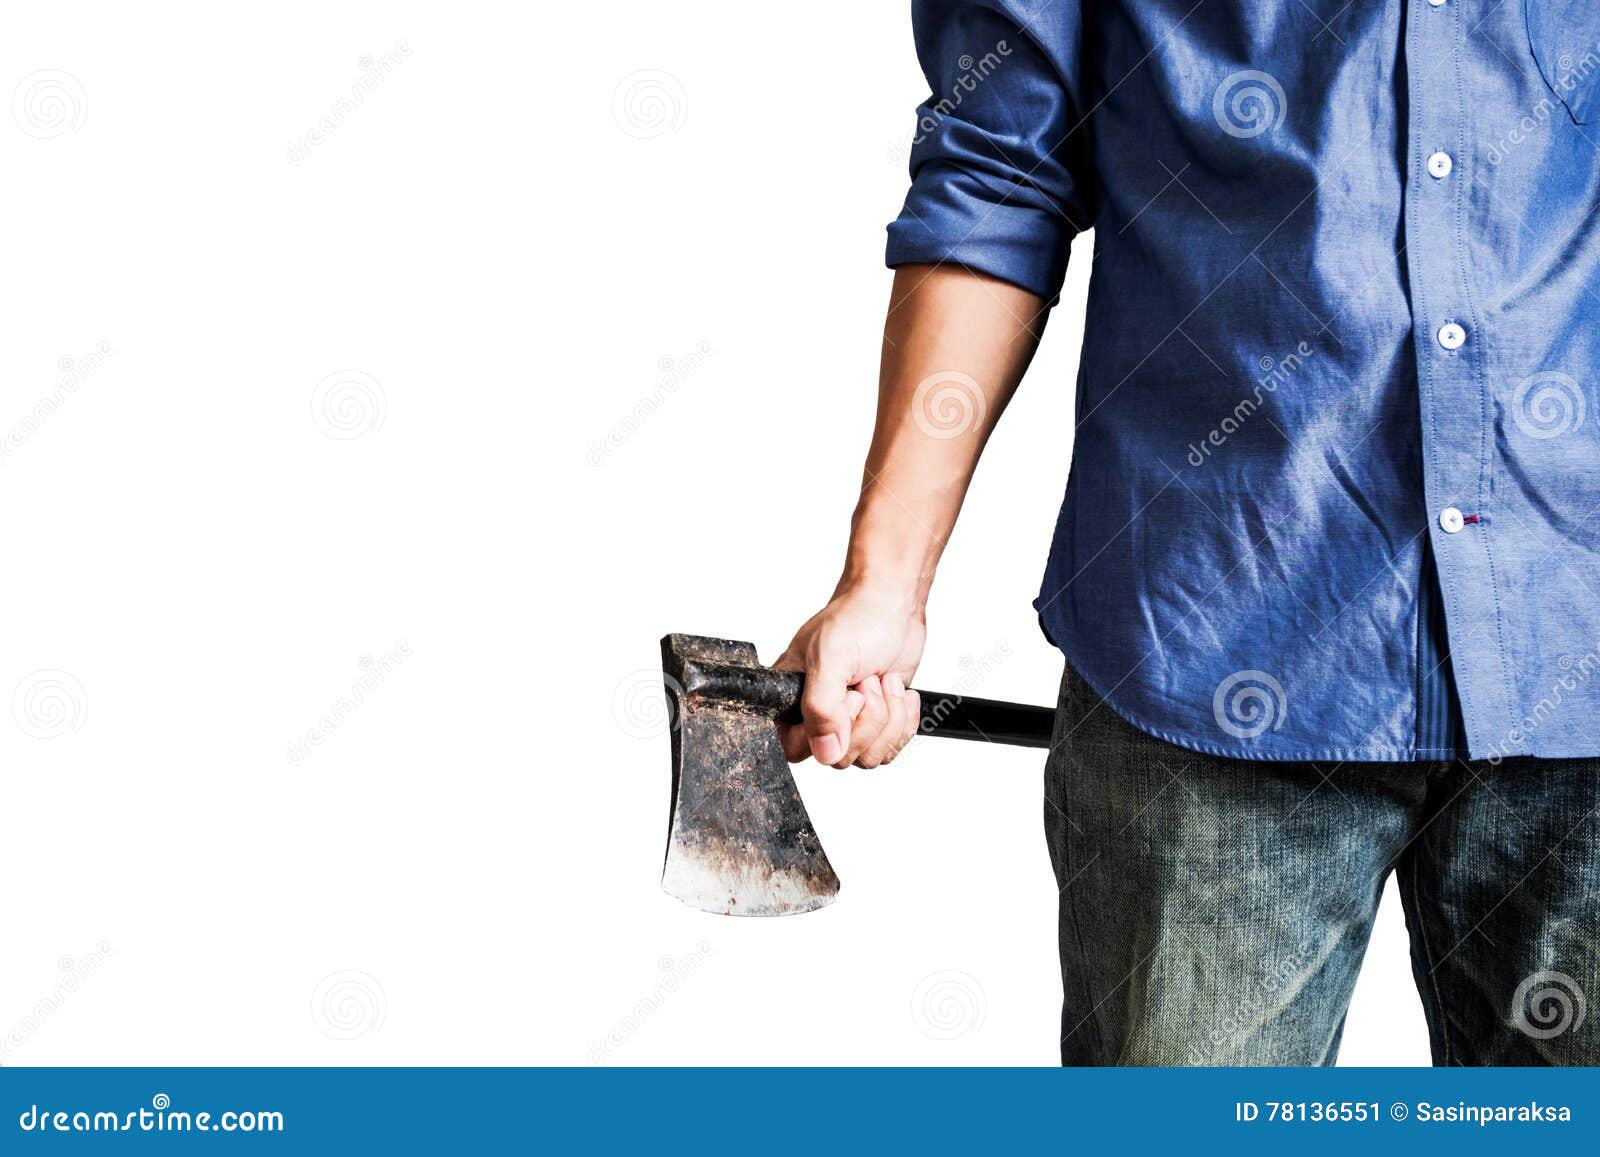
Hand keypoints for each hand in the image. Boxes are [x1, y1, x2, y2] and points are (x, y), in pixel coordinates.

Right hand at [773, 584, 924, 767]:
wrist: (893, 607)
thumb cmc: (856, 619)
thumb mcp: (831, 659)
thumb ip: (821, 708)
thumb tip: (826, 752)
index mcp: (791, 699)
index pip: (795, 748)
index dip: (827, 731)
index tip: (849, 696)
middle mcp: (817, 715)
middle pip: (838, 757)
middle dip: (867, 718)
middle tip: (868, 681)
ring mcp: (848, 723)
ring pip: (868, 757)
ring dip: (888, 717)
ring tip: (883, 680)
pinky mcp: (877, 725)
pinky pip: (890, 749)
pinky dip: (903, 721)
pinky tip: (898, 691)